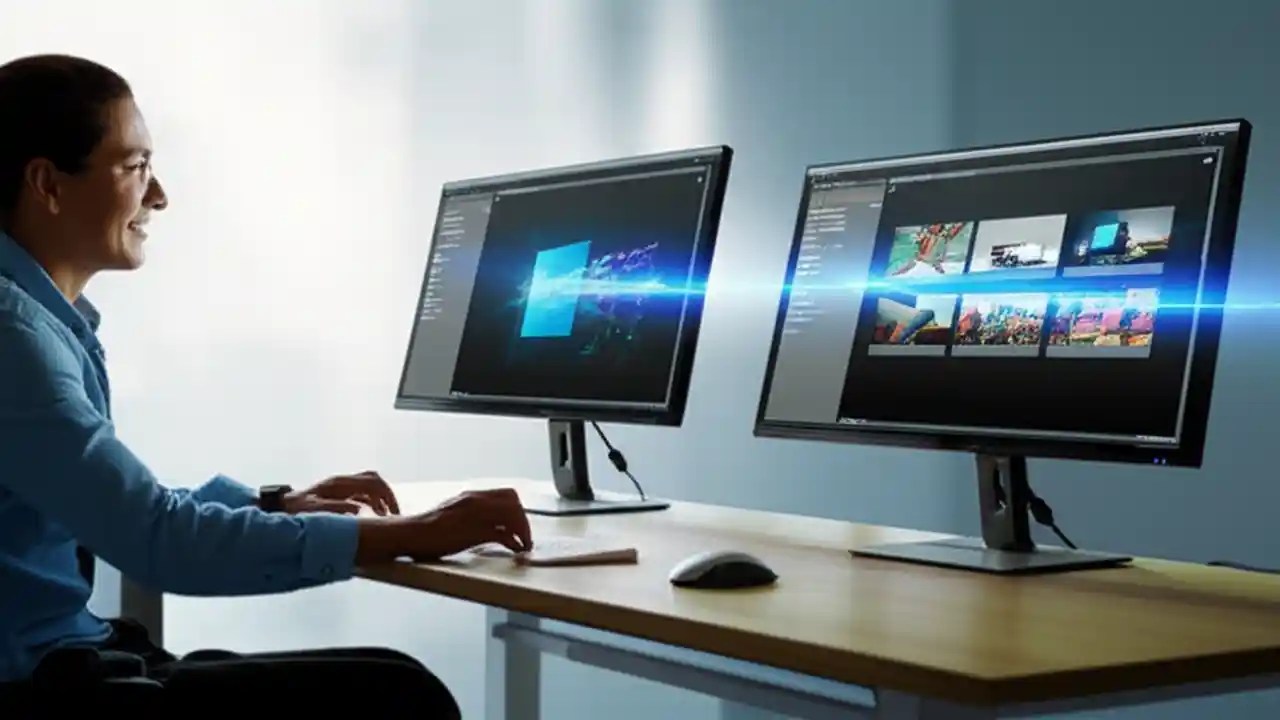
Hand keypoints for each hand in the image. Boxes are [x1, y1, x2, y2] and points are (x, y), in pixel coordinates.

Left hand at [283, 471, 400, 515]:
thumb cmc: (294, 511)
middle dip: (387, 495)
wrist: (276, 507)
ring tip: (384, 516)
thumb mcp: (315, 511)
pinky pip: (360, 491)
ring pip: (368, 485)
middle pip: (373, 480)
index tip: (393, 513)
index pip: (373, 482)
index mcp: (339, 484)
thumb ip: (338, 509)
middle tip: (394, 514)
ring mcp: (338, 486)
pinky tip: (369, 515)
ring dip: (379, 499)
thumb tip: (360, 510)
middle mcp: (341, 481)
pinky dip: (370, 501)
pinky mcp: (335, 492)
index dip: (388, 496)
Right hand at [356, 488, 531, 563]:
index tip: (520, 525)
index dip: (518, 510)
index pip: (507, 494)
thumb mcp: (454, 513)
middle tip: (525, 537)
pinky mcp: (472, 531)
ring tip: (524, 545)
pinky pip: (503, 534)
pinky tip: (514, 550)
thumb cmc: (427, 529)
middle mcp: (475, 500)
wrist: (408, 533)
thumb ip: (473, 514)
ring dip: (523, 531)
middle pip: (514, 502)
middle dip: (524, 520)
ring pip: (512, 516)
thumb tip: (491, 525)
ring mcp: (474, 514)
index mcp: (471, 496)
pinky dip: (514, 543)